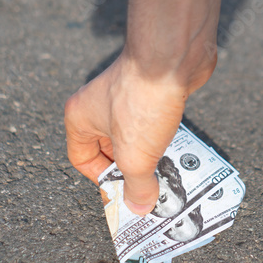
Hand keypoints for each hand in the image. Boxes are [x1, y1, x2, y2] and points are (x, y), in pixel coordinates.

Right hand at [64, 52, 214, 214]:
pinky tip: (182, 156)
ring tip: (169, 179)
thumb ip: (136, 186)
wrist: (172, 56)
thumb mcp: (135, 157)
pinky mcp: (153, 92)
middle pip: (110, 150)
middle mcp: (100, 105)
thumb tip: (139, 206)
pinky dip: (166, 141)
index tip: (124, 195)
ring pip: (136, 138)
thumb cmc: (141, 99)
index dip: (102, 180)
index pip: (82, 159)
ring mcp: (127, 97)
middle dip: (131, 172)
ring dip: (152, 158)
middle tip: (149, 193)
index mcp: (81, 117)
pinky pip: (156, 125)